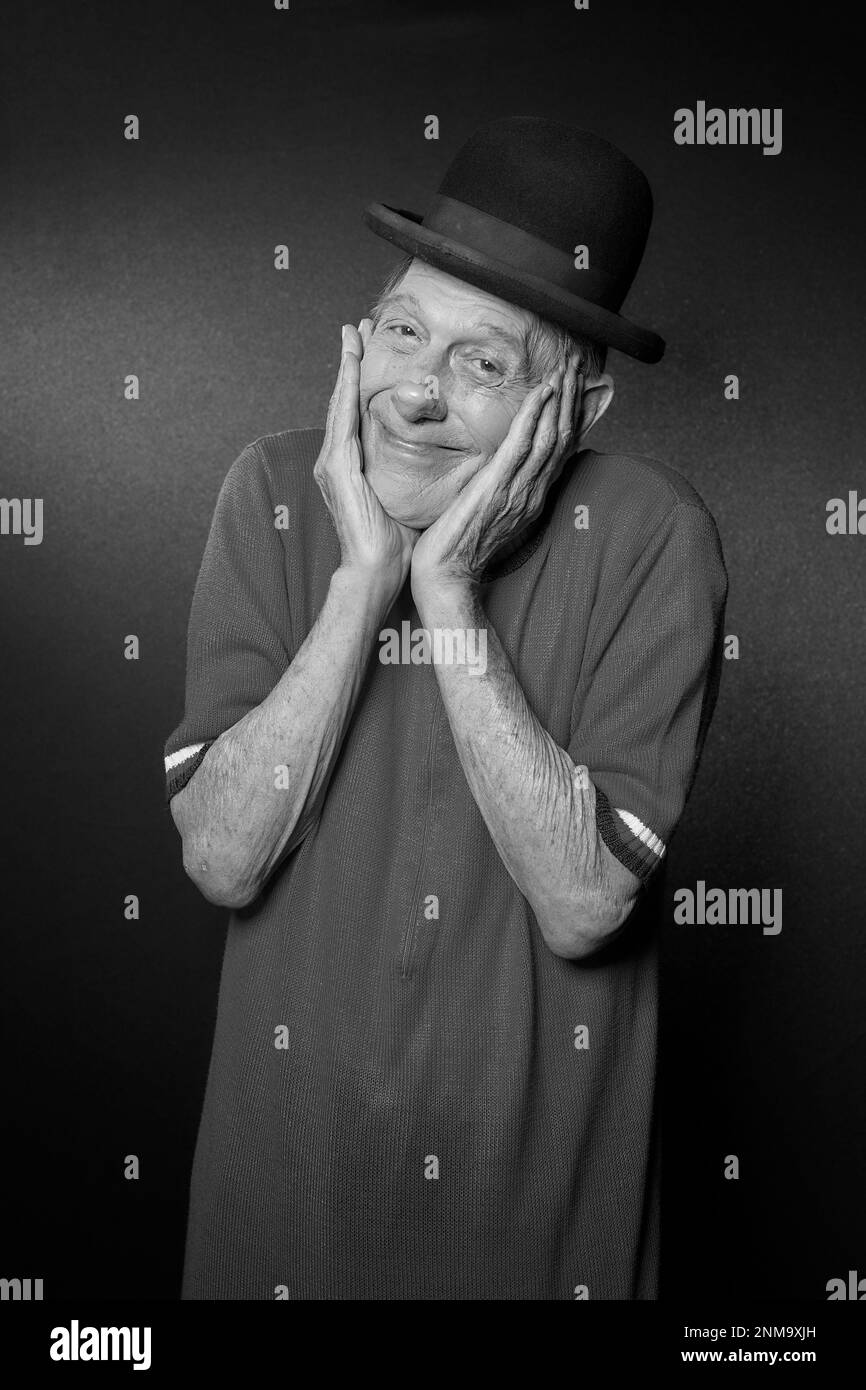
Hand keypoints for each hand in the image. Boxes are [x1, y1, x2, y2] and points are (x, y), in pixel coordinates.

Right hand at [314, 320, 418, 595]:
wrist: (377, 570)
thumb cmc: (397, 541)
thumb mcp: (410, 494)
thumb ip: (418, 471)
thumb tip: (451, 453)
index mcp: (353, 464)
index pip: (358, 411)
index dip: (362, 379)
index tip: (371, 347)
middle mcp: (337, 459)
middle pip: (344, 399)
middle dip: (350, 361)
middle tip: (356, 325)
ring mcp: (332, 462)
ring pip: (340, 402)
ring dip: (345, 366)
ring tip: (351, 333)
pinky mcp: (336, 468)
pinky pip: (341, 419)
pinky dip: (344, 389)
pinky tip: (350, 365)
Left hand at [411, 356, 582, 593]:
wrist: (445, 578)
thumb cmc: (457, 549)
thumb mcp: (486, 512)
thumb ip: (499, 487)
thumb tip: (498, 464)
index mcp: (531, 498)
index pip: (560, 449)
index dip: (571, 414)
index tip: (574, 384)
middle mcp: (532, 493)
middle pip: (563, 437)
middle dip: (572, 397)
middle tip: (578, 363)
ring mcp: (518, 491)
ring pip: (550, 437)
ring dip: (561, 398)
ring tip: (567, 367)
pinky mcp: (497, 489)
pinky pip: (522, 446)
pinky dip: (535, 416)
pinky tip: (543, 391)